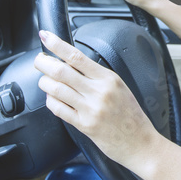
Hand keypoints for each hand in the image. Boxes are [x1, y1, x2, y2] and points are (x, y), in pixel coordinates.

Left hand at [34, 29, 160, 167]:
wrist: (141, 143)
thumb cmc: (132, 116)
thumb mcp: (120, 88)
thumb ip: (97, 77)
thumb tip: (72, 64)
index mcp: (108, 79)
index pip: (77, 56)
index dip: (57, 45)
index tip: (46, 36)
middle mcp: (99, 92)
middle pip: (61, 71)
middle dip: (43, 63)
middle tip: (39, 60)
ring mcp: (90, 109)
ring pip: (56, 89)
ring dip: (44, 82)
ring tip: (44, 81)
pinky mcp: (84, 125)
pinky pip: (58, 109)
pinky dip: (50, 101)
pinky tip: (52, 98)